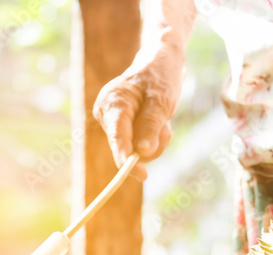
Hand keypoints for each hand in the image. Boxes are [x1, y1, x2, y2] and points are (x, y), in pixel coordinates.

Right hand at [93, 36, 186, 180]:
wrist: (159, 64)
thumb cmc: (160, 77)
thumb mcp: (161, 100)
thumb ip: (151, 125)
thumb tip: (142, 151)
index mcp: (113, 103)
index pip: (117, 135)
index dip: (126, 156)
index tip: (139, 173)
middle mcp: (106, 114)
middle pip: (127, 147)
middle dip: (150, 144)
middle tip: (166, 128)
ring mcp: (112, 122)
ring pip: (135, 149)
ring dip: (155, 141)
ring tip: (162, 120)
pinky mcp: (120, 129)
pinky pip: (138, 146)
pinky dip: (152, 139)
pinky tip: (157, 123)